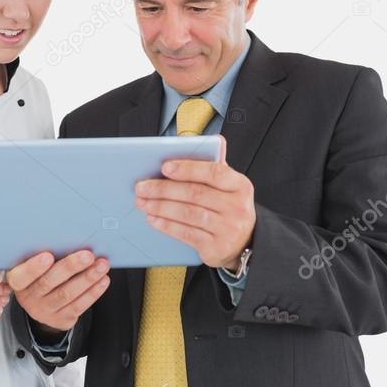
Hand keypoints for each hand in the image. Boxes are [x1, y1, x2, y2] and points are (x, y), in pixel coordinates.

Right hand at [7, 250, 109, 332]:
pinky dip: (93, 292)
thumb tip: (68, 238)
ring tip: (101, 265)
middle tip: (88, 255)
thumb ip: (42, 254)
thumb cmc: (40, 275)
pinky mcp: (61, 319)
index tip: (48, 256)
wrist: (42, 304)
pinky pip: (78, 306)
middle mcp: (29, 298)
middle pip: (48, 282)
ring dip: (87, 278)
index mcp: (18, 281)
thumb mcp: (33, 265)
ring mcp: (44, 311)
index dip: (34, 267)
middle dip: (70, 267)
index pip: (22, 276)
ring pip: (67, 294)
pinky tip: (102, 280)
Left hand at [134, 136, 254, 268]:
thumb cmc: (228, 207)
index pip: (214, 172)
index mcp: (239, 185)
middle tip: (142, 187)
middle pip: (195, 193)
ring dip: (160, 207)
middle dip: (163, 189)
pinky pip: (186, 234)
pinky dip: (166, 225)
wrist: (245, 243)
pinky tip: (153, 218)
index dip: (188, 168)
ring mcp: (227, 228)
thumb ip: (213, 166)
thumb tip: (207, 139)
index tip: (165, 167)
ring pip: (188, 214)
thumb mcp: (228, 186)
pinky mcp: (216, 247)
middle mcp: (237, 207)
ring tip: (142, 202)